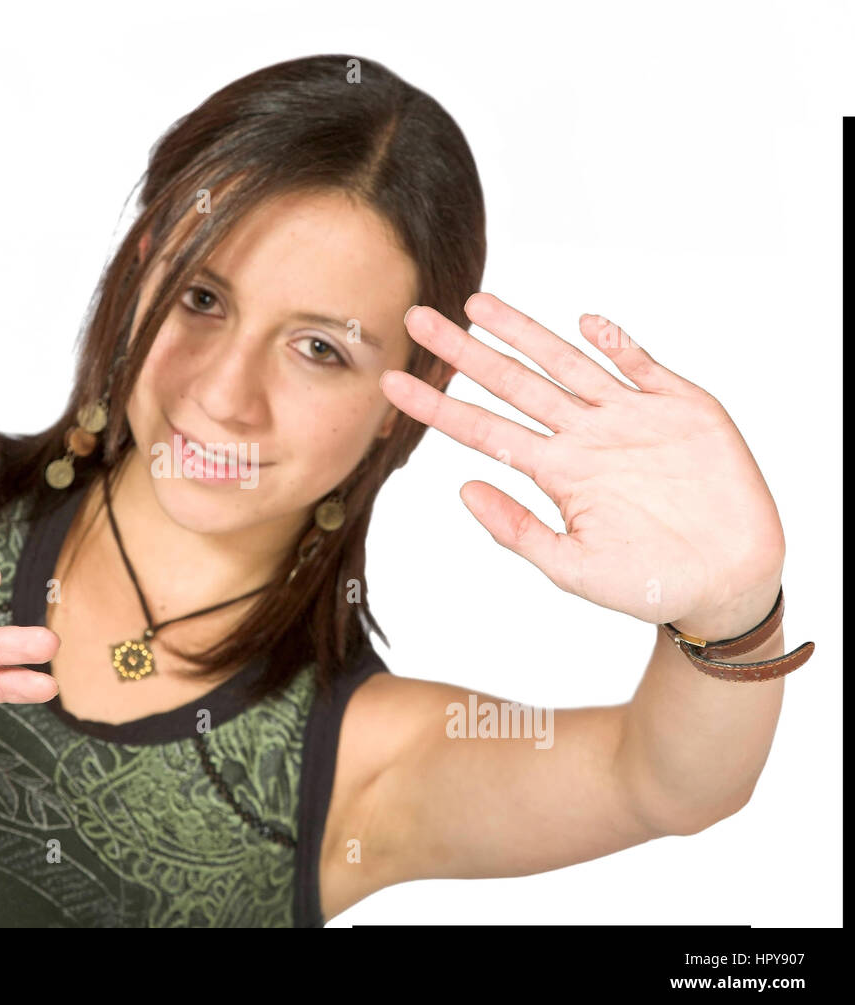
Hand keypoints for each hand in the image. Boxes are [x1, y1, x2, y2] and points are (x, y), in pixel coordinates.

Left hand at [380, 294, 785, 639]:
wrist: (728, 582)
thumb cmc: (649, 582)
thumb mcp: (570, 567)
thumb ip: (516, 529)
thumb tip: (462, 491)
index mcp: (555, 472)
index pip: (482, 430)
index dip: (437, 406)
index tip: (393, 383)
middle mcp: (582, 436)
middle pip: (512, 383)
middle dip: (464, 351)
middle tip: (417, 318)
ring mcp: (628, 417)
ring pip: (566, 362)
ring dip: (524, 332)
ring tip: (478, 304)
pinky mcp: (679, 406)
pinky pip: (642, 365)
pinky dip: (616, 343)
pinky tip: (586, 323)